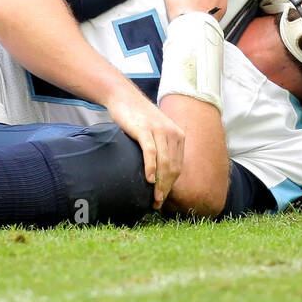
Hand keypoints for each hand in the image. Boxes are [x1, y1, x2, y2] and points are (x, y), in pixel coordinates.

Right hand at [105, 88, 184, 208]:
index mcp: (178, 136)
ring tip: (154, 198)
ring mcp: (159, 131)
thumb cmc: (137, 118)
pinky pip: (151, 152)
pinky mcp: (145, 129)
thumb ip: (161, 148)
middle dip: (166, 188)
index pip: (178, 167)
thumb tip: (158, 174)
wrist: (124, 97)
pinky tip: (148, 179)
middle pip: (172, 167)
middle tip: (157, 203)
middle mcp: (172, 133)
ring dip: (159, 183)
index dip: (171, 185)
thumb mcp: (155, 132)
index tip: (162, 198)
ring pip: (164, 163)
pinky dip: (151, 167)